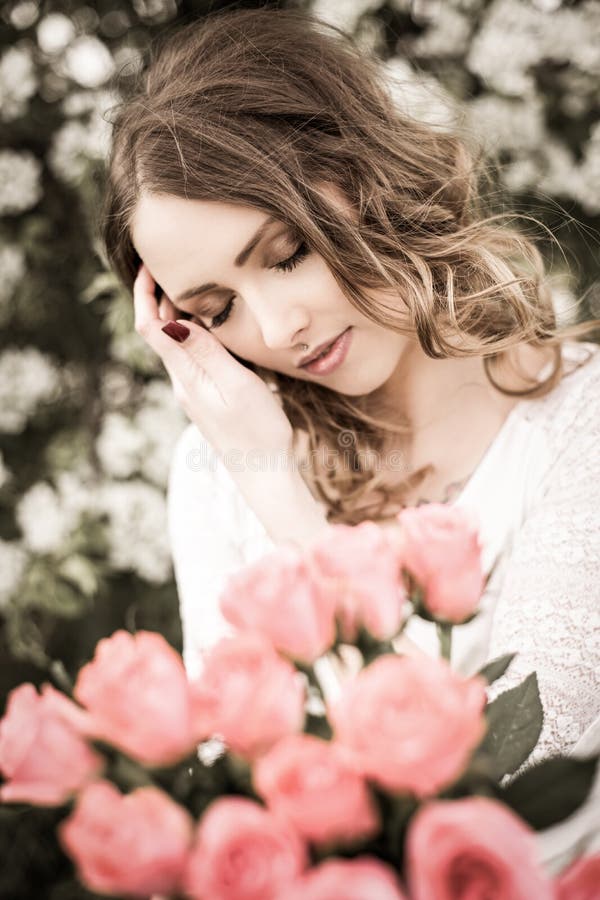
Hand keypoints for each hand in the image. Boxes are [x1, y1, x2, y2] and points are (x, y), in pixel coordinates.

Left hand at [133, 263, 294, 465]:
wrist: (265, 474)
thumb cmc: (258, 432)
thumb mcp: (237, 386)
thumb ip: (206, 352)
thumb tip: (171, 319)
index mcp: (186, 376)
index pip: (150, 327)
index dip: (144, 294)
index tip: (149, 265)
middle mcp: (183, 382)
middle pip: (158, 332)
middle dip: (158, 297)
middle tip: (171, 265)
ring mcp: (194, 391)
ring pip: (175, 344)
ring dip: (176, 314)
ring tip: (191, 286)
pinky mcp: (207, 397)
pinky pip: (192, 357)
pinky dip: (194, 333)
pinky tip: (212, 326)